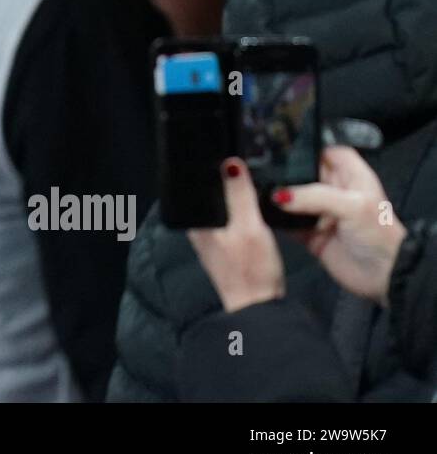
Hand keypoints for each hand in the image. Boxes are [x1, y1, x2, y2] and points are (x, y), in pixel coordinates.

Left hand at [187, 157, 285, 311]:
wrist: (259, 307)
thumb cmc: (251, 270)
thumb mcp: (249, 227)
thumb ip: (240, 195)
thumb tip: (230, 164)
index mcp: (196, 220)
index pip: (195, 183)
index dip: (205, 164)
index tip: (215, 145)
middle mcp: (199, 226)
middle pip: (208, 191)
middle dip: (220, 176)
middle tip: (235, 155)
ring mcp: (212, 236)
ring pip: (220, 204)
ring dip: (231, 191)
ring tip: (246, 172)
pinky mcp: (226, 244)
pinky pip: (230, 216)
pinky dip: (239, 206)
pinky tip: (251, 201)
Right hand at [274, 145, 406, 305]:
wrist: (384, 277)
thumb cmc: (378, 235)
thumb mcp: (352, 206)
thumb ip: (314, 196)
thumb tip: (279, 196)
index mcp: (350, 176)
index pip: (327, 152)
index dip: (308, 148)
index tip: (281, 148)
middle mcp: (334, 191)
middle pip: (304, 173)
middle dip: (285, 172)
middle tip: (259, 170)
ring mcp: (321, 213)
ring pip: (292, 198)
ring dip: (277, 197)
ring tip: (256, 190)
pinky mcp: (311, 234)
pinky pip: (287, 222)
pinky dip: (276, 219)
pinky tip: (262, 214)